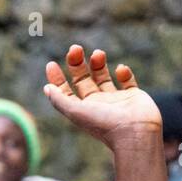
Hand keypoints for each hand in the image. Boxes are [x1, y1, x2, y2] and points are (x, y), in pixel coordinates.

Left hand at [43, 45, 161, 150]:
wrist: (134, 132)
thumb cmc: (104, 124)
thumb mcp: (75, 112)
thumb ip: (59, 99)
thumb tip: (47, 88)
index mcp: (82, 109)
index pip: (66, 92)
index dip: (57, 79)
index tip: (51, 64)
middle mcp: (97, 104)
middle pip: (83, 80)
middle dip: (77, 63)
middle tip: (75, 48)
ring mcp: (115, 100)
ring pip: (103, 77)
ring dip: (99, 63)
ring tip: (98, 53)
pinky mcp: (133, 96)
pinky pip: (127, 80)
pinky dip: (124, 72)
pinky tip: (120, 69)